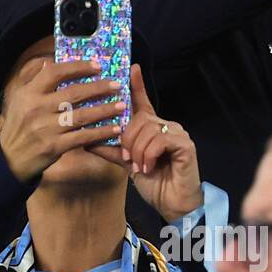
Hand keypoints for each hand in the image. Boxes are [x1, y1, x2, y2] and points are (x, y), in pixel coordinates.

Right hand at [0, 57, 126, 183]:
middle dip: (99, 88)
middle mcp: (37, 109)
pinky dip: (100, 133)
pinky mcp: (54, 146)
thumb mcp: (19, 101)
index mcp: (29, 94)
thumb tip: (48, 63)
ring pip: (82, 115)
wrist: (9, 160)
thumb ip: (33, 81)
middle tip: (117, 85)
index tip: (97, 66)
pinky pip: (83, 137)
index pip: (56, 72)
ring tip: (121, 105)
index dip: (78, 67)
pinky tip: (114, 129)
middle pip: (74, 93)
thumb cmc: (18, 127)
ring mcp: (46, 128)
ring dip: (105, 110)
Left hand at [91, 64, 202, 221]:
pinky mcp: (185, 143)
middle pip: (138, 119)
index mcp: (152, 128)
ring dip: (138, 152)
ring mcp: (177, 132)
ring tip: (140, 167)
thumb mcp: (126, 164)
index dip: (137, 85)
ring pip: (147, 129)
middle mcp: (165, 125)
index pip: (143, 102)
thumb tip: (87, 139)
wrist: (172, 203)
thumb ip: (110, 149)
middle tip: (128, 159)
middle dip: (128, 140)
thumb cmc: (153, 183)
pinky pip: (159, 140)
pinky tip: (149, 168)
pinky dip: (149, 155)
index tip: (132, 68)